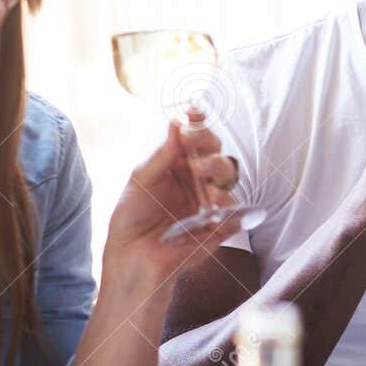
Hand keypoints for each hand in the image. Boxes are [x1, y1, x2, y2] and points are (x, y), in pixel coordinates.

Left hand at [102, 112, 240, 287]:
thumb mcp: (141, 179)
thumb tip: (176, 122)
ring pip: (229, 172)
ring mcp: (210, 199)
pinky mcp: (221, 223)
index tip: (192, 111)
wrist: (134, 255)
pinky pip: (234, 207)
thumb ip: (162, 153)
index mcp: (178, 165)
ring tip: (200, 171)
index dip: (197, 122)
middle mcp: (197, 179)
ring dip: (217, 166)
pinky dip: (226, 201)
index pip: (194, 138)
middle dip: (207, 141)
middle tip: (193, 140)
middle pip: (215, 150)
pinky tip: (212, 201)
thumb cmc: (132, 217)